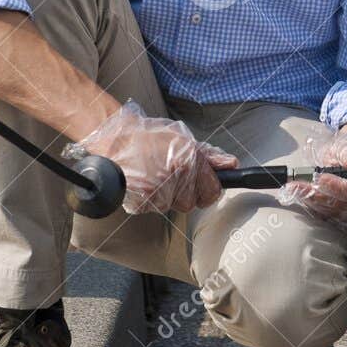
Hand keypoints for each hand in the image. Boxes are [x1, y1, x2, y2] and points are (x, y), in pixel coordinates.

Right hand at [67, 99, 238, 214]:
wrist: (115, 140)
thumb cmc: (149, 137)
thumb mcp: (183, 139)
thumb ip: (209, 155)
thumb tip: (231, 164)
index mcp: (188, 161)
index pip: (213, 191)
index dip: (208, 187)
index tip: (203, 183)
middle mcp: (175, 178)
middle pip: (193, 203)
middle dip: (187, 192)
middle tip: (173, 174)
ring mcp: (157, 193)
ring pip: (173, 206)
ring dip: (168, 195)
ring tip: (155, 174)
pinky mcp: (141, 203)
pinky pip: (155, 209)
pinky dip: (151, 199)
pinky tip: (145, 182)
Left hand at [278, 127, 346, 228]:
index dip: (338, 187)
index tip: (319, 178)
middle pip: (343, 206)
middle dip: (318, 195)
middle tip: (297, 185)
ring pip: (331, 212)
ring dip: (311, 200)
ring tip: (293, 188)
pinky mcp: (342, 218)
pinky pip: (326, 215)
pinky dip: (311, 204)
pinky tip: (298, 194)